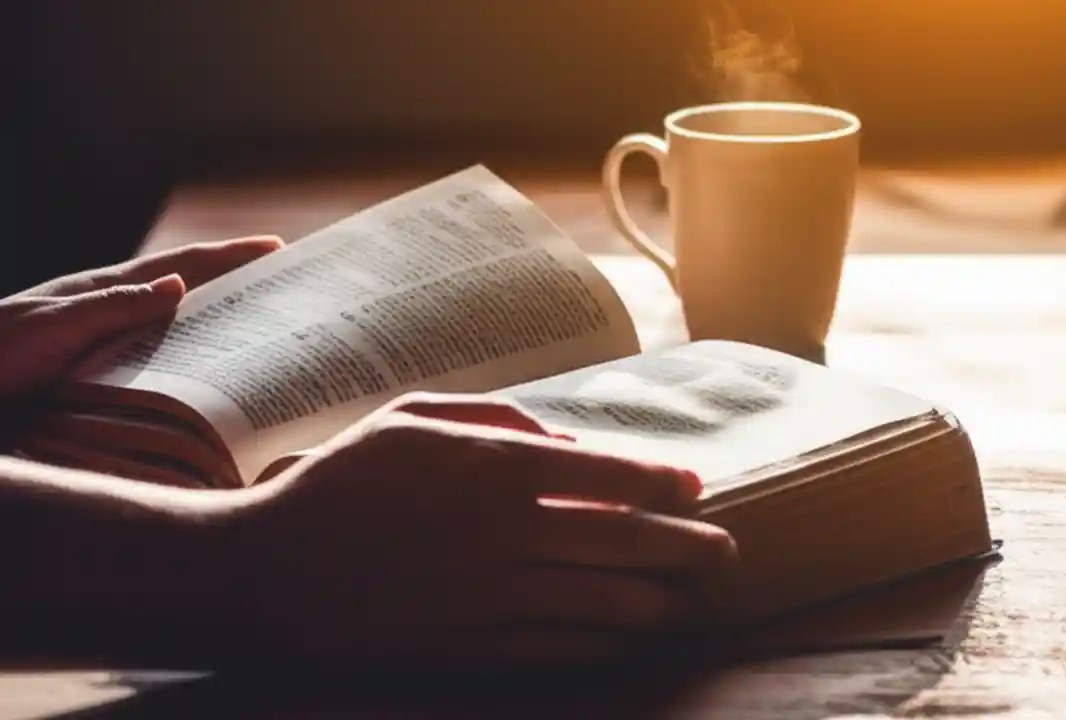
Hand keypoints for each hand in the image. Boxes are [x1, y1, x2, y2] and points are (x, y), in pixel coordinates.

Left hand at [0, 236, 283, 402]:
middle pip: (187, 289)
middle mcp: (112, 310)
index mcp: (106, 291)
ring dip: (218, 320)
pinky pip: (160, 357)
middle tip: (286, 286)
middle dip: (236, 282)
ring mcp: (106, 338)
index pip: (180, 266)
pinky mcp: (99, 368)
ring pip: (176, 324)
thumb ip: (114, 307)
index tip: (276, 248)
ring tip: (263, 327)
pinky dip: (190, 356)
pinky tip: (207, 372)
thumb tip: (179, 284)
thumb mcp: (53, 327)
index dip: (229, 256)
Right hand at [228, 393, 735, 668]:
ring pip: (603, 604)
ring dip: (660, 602)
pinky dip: (607, 642)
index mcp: (492, 469)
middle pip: (623, 544)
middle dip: (686, 548)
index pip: (607, 476)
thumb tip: (574, 449)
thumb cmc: (344, 480)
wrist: (271, 570)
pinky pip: (560, 649)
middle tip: (726, 551)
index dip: (663, 482)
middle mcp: (503, 535)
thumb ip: (502, 424)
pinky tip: (632, 635)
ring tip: (692, 598)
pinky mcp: (472, 647)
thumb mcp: (415, 421)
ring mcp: (489, 598)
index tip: (697, 487)